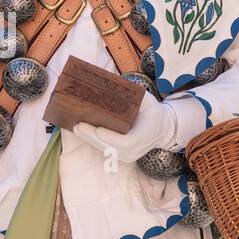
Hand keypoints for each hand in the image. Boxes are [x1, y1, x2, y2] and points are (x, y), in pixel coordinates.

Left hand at [73, 93, 197, 162]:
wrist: (163, 129)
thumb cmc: (153, 111)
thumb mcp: (147, 99)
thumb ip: (133, 93)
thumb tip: (112, 81)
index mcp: (145, 135)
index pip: (126, 141)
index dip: (111, 137)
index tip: (98, 129)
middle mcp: (137, 149)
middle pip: (111, 147)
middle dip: (92, 137)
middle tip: (77, 125)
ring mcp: (129, 155)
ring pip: (106, 150)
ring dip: (89, 139)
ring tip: (76, 127)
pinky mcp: (123, 157)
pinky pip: (106, 150)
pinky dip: (93, 141)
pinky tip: (82, 132)